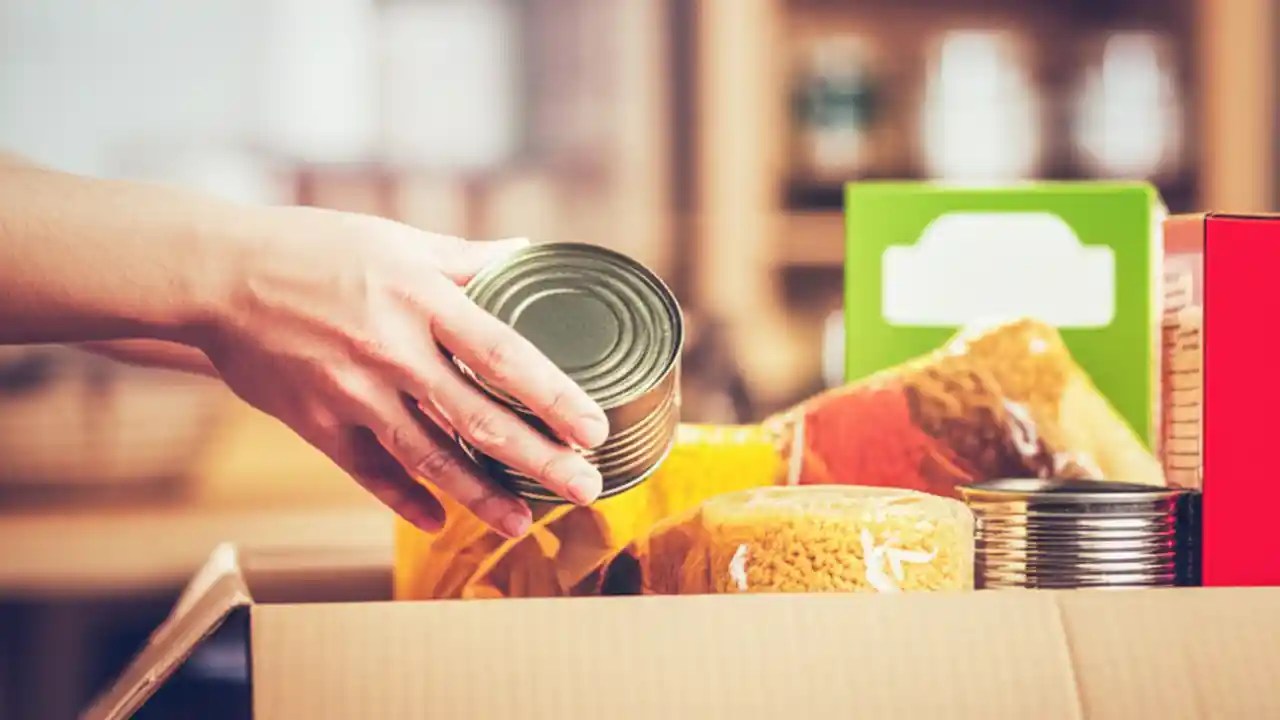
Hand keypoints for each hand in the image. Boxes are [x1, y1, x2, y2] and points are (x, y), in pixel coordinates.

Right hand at [197, 206, 608, 536]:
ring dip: (482, 496)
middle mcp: (392, 350)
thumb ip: (466, 258)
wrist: (219, 276)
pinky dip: (407, 502)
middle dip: (539, 460)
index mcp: (420, 299)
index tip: (594, 428)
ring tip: (524, 524)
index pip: (505, 355)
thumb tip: (527, 254)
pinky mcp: (318, 424)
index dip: (555, 396)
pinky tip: (442, 522)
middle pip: (479, 418)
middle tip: (586, 489)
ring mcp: (354, 393)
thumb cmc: (314, 249)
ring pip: (430, 457)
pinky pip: (372, 473)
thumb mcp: (397, 239)